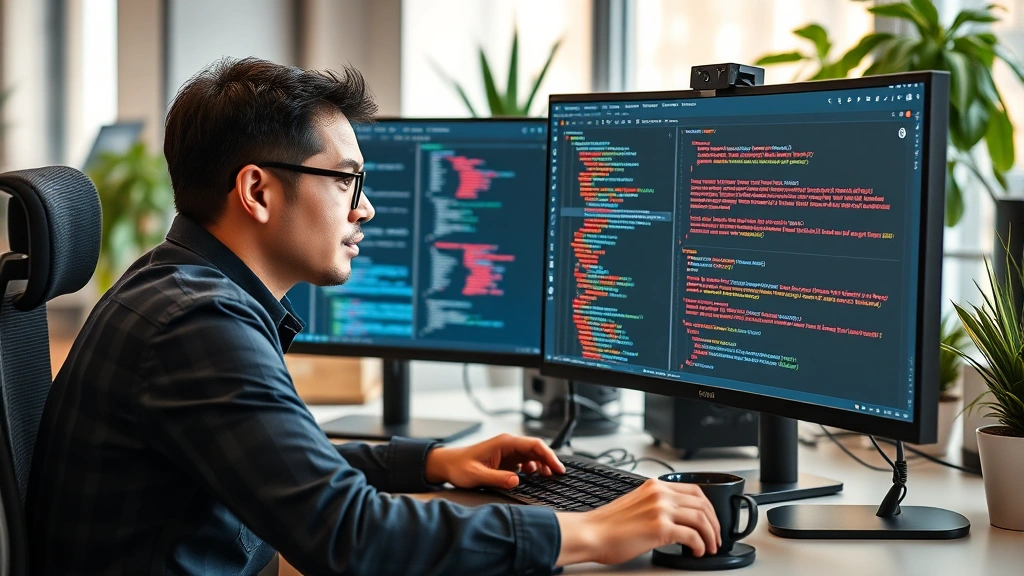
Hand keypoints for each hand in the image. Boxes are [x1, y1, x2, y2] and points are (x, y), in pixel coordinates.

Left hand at [424, 433, 565, 488]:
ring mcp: (508, 452)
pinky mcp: (506, 460)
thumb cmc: (459, 467)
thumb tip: (516, 480)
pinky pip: (525, 462)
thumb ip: (497, 478)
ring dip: (542, 465)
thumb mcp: (477, 475)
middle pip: (536, 450)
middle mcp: (508, 445)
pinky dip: (533, 469)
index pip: (534, 445)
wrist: (448, 465)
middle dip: (549, 461)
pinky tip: (535, 477)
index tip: (558, 468)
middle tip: (559, 475)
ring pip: (533, 456)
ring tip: (549, 478)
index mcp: (504, 443)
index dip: (549, 456)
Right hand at [555, 478, 720, 565]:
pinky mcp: (660, 528)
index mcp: (654, 486)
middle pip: (702, 504)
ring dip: (711, 535)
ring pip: (701, 518)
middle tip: (716, 537)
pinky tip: (696, 551)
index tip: (711, 520)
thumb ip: (655, 503)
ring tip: (710, 547)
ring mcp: (661, 510)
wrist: (591, 533)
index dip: (708, 507)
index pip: (694, 490)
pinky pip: (692, 536)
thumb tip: (674, 517)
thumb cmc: (608, 524)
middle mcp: (660, 494)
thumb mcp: (636, 503)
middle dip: (714, 523)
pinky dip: (700, 545)